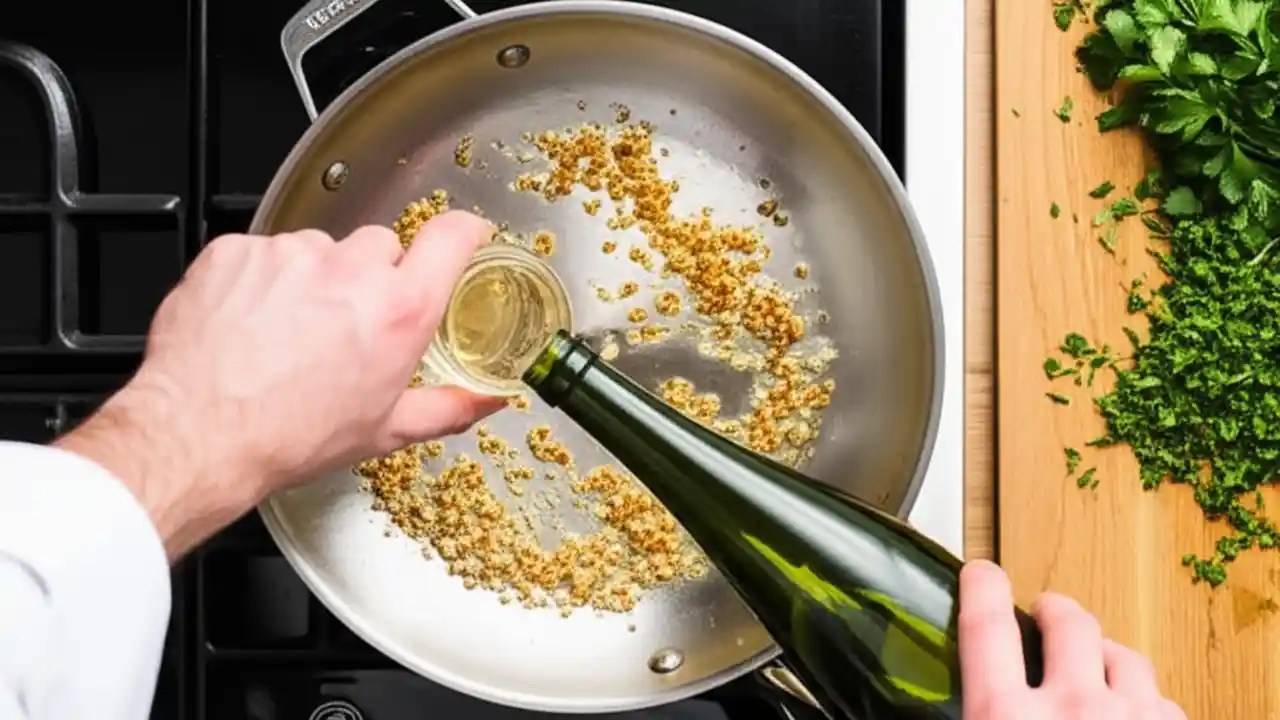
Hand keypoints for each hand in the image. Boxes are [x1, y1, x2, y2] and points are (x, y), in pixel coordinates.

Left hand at [56, 211, 504, 558]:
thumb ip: (448, 407)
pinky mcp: (239, 251)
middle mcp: (351, 271)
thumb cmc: (290, 437)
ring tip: (288, 331)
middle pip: (380, 246)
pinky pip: (264, 253)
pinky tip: (250, 323)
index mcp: (399, 311)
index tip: (463, 236)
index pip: (451, 237)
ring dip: (313, 279)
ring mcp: (291, 255)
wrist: (198, 437)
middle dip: (371, 276)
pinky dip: (262, 280)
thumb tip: (486, 400)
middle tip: (347, 323)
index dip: (464, 231)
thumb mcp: (386, 432)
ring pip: (319, 250)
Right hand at [958, 560, 1184, 719]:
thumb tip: (945, 716)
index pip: (987, 628)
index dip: (983, 590)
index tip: (983, 574)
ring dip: (1107, 654)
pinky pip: (1163, 702)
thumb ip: (976, 712)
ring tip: (1097, 663)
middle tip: (1049, 612)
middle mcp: (1070, 709)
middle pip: (1069, 624)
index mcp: (1005, 716)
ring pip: (1126, 658)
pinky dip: (1145, 700)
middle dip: (1058, 610)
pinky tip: (1133, 711)